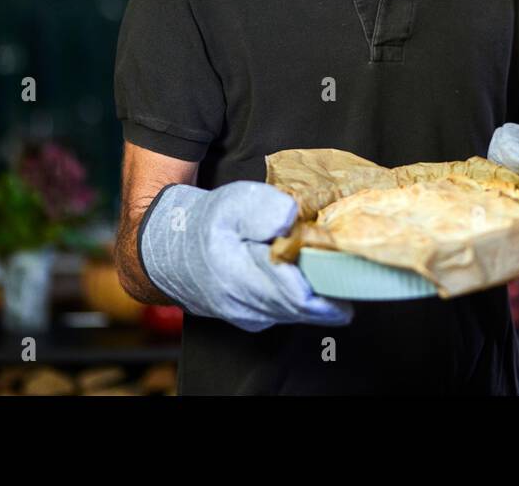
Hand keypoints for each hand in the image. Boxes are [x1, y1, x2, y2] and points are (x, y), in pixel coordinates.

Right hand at [139, 180, 352, 332]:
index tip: (345, 266)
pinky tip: (315, 281)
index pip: (295, 294)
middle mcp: (243, 304)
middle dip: (330, 291)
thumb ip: (264, 208)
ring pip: (296, 314)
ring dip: (320, 297)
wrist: (166, 250)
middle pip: (302, 308)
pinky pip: (286, 313)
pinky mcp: (249, 316)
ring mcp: (246, 314)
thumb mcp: (231, 201)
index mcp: (238, 275)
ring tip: (339, 273)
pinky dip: (304, 300)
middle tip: (353, 270)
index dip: (325, 283)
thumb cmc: (202, 222)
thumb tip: (292, 220)